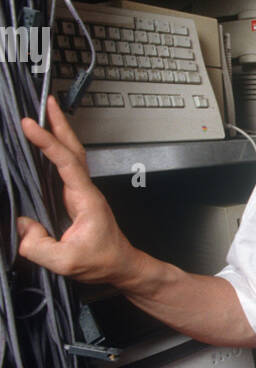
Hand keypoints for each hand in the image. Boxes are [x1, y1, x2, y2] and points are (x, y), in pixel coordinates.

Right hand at [16, 94, 139, 286]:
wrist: (121, 266)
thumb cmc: (103, 261)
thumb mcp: (67, 262)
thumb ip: (40, 246)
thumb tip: (22, 227)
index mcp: (86, 198)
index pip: (66, 162)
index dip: (47, 142)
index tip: (30, 125)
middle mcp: (85, 190)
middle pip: (73, 148)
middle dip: (59, 123)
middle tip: (45, 102)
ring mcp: (82, 193)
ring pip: (71, 155)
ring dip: (59, 133)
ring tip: (43, 115)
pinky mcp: (76, 199)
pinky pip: (64, 168)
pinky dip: (55, 151)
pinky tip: (45, 147)